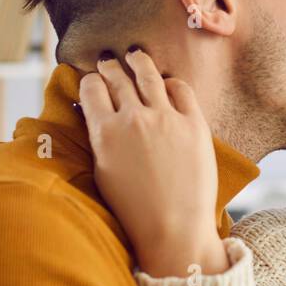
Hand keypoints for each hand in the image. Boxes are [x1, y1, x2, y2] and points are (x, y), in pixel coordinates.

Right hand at [78, 50, 228, 277]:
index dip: (90, 81)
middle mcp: (134, 118)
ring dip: (138, 62)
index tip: (92, 79)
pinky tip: (167, 82)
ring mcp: (166, 118)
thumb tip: (96, 115)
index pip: (92, 89)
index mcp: (105, 131)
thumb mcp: (104, 172)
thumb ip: (100, 138)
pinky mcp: (194, 123)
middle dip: (110, 67)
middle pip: (118, 78)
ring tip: (135, 55)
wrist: (174, 229)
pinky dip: (171, 82)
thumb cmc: (135, 209)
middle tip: (108, 60)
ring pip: (148, 75)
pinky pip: (181, 89)